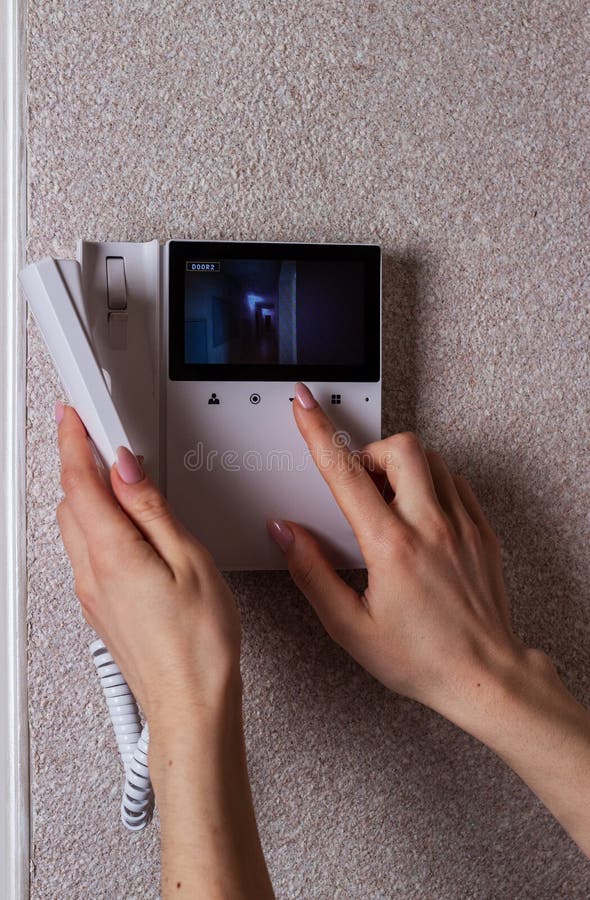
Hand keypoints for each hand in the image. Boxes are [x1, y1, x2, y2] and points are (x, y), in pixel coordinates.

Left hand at [55, 404, 273, 897]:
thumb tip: (126, 469)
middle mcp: (92, 574)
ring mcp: (93, 595)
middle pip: (70, 503)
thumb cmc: (199, 645)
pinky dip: (94, 525)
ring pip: (73, 529)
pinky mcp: (102, 610)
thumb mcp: (190, 561)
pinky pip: (86, 554)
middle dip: (76, 464)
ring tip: (107, 474)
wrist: (190, 706)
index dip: (73, 441)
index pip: (81, 482)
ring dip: (83, 494)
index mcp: (113, 555)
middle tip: (90, 436)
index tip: (71, 415)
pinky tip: (120, 524)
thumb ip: (152, 510)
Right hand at [268, 382, 529, 722]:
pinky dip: (432, 482)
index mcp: (393, 548)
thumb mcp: (350, 626)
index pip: (346, 474)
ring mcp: (462, 526)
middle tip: (359, 482)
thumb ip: (312, 573)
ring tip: (388, 501)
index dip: (318, 433)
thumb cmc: (422, 659)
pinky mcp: (483, 531)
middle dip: (371, 452)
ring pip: (431, 458)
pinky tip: (420, 513)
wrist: (484, 675)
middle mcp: (431, 527)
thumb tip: (285, 533)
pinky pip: (456, 481)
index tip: (306, 406)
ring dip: (402, 466)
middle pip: (400, 448)